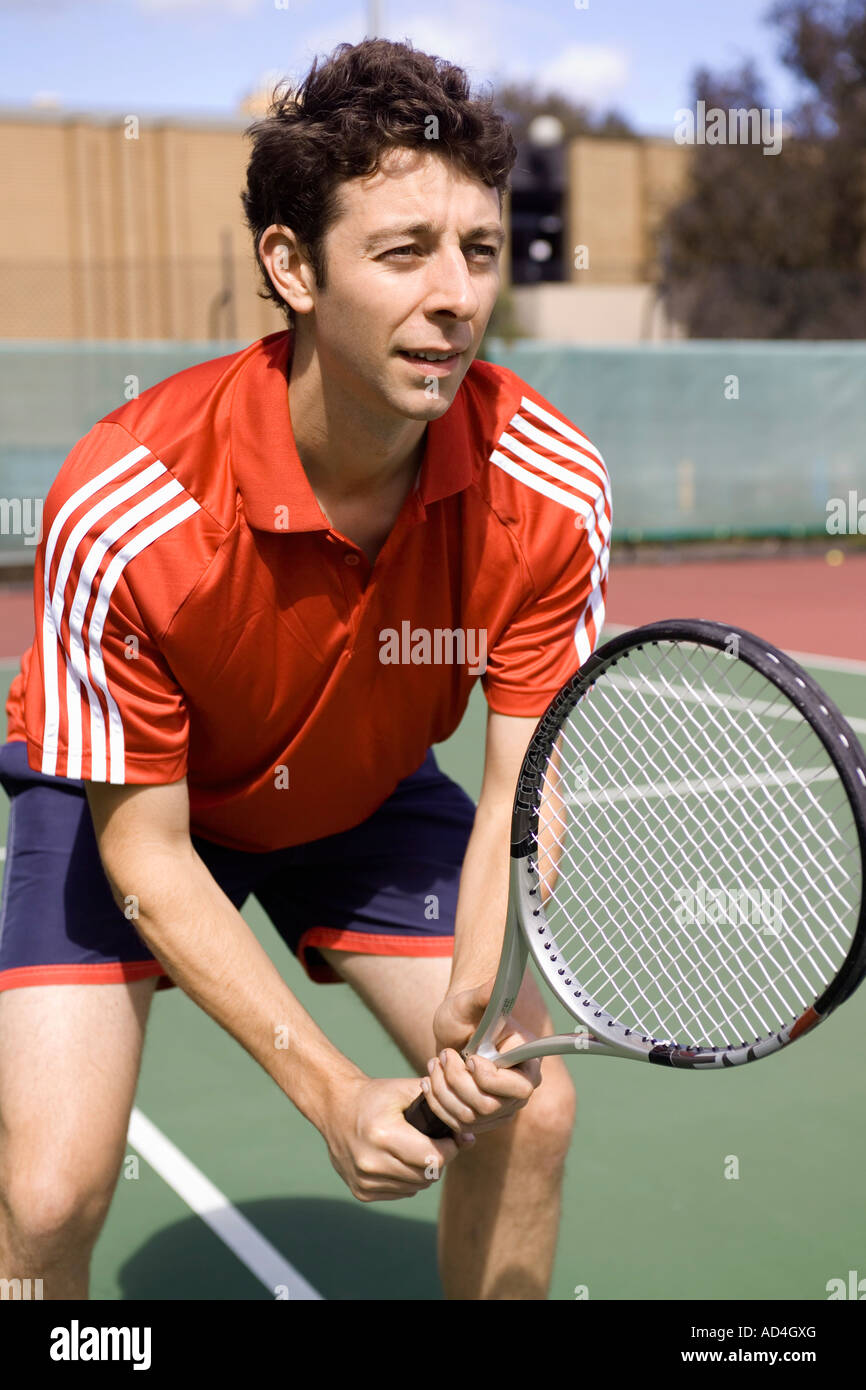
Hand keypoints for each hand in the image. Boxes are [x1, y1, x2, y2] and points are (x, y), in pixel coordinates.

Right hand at [321, 1076, 457, 1201]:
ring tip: (418, 1149)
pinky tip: (400, 1160)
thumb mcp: (404, 1090)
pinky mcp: (361, 1192)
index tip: (453, 1138)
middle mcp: (371, 1162)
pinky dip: (407, 1179)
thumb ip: (439, 1107)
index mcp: (383, 1135)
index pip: (433, 1158)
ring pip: (415, 1186)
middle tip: (438, 1143)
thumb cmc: (375, 1097)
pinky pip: (400, 1193)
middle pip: (426, 1175)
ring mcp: (364, 1180)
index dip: (450, 1149)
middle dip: (439, 1160)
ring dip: (424, 1171)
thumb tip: (470, 1137)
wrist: (335, 1108)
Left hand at [425, 980, 542, 1135]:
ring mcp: (502, 1108)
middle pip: (490, 1106)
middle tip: (445, 1055)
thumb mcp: (470, 1002)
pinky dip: (438, 1103)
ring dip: (443, 1090)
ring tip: (435, 1063)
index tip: (470, 1058)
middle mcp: (520, 1089)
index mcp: (528, 1061)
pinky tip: (429, 1081)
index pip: (519, 1088)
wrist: (456, 1030)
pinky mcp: (482, 1119)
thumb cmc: (466, 1013)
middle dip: (458, 1081)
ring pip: (470, 1118)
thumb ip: (485, 994)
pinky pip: (458, 1125)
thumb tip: (497, 979)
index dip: (490, 1078)